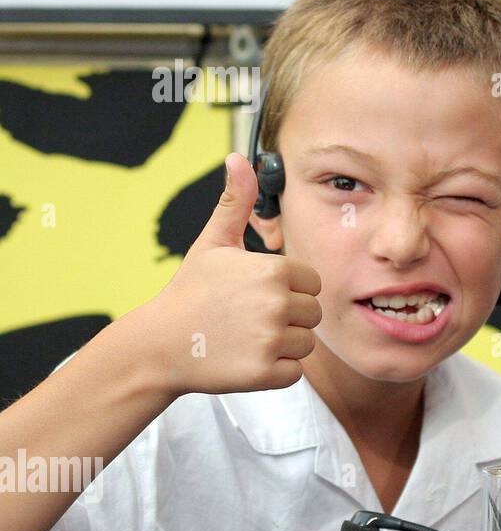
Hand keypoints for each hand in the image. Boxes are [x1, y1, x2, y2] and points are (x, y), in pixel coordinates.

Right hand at [139, 153, 322, 397]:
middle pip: (313, 313)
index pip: (311, 282)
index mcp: (275, 269)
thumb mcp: (213, 242)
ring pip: (306, 343)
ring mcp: (272, 340)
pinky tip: (246, 358)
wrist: (158, 344)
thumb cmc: (190, 291)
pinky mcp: (267, 373)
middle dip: (287, 317)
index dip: (288, 289)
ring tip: (246, 337)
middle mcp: (278, 303)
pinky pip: (294, 372)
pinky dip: (275, 371)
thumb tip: (239, 158)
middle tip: (248, 319)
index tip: (255, 294)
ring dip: (283, 344)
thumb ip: (236, 202)